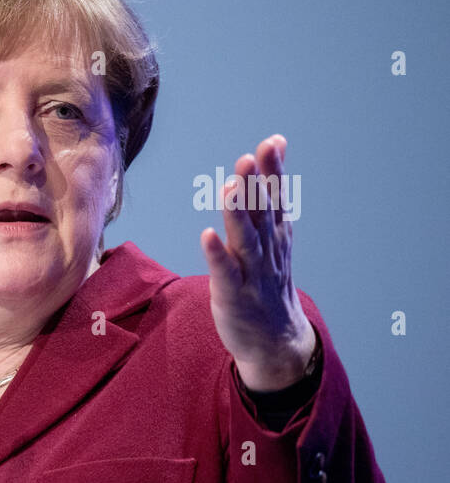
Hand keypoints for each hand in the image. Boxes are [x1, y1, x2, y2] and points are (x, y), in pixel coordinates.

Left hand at [200, 134, 315, 391]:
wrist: (276, 340)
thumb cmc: (268, 282)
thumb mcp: (274, 239)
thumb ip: (269, 198)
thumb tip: (273, 152)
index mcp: (276, 236)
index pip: (275, 198)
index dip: (273, 171)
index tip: (272, 142)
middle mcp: (267, 251)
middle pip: (261, 214)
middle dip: (255, 187)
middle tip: (249, 158)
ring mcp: (251, 274)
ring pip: (245, 241)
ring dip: (237, 215)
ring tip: (231, 188)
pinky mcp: (233, 296)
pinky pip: (225, 274)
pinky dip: (217, 255)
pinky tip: (207, 235)